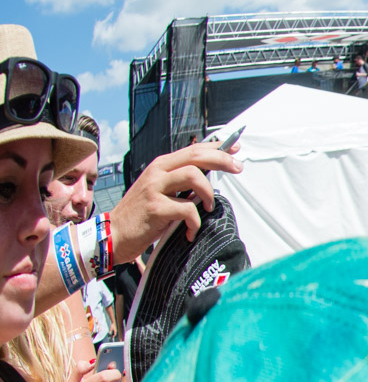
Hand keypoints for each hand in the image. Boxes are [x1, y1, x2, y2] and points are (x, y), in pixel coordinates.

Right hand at [109, 141, 242, 264]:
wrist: (115, 233)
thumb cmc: (142, 214)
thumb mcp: (160, 190)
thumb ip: (179, 182)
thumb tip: (208, 176)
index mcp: (161, 166)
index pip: (193, 150)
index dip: (216, 147)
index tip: (235, 148)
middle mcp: (157, 172)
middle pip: (196, 157)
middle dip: (222, 160)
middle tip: (238, 168)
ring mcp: (155, 189)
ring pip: (194, 176)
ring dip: (208, 193)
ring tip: (208, 208)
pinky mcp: (155, 208)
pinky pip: (187, 209)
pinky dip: (195, 222)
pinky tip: (191, 231)